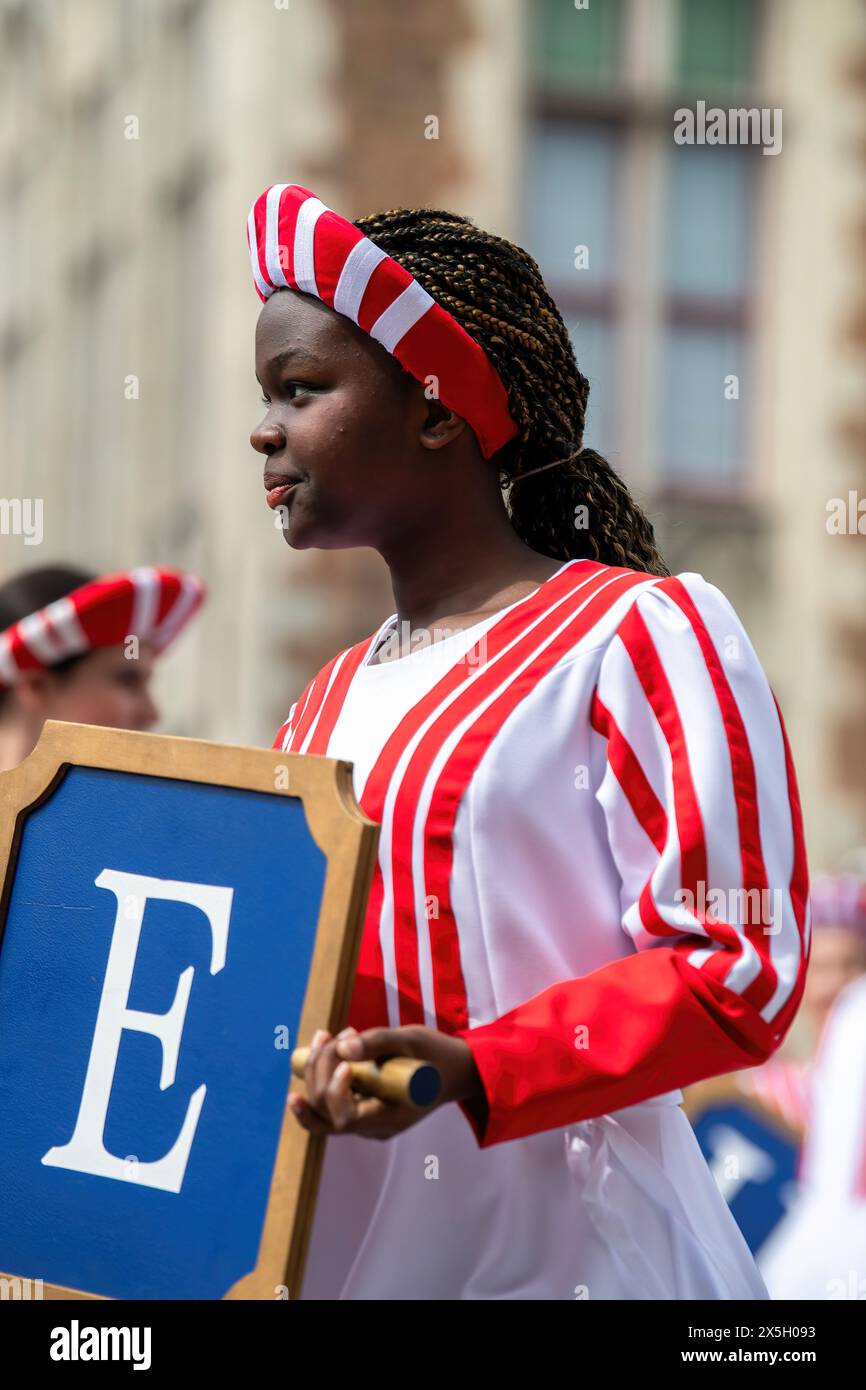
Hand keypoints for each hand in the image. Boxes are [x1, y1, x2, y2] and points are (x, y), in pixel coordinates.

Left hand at [290, 1024, 484, 1140]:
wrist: (451, 1069)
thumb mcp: (412, 1041)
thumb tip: (342, 1047)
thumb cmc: (435, 1055)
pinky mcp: (360, 1108)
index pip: (347, 1119)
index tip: (346, 1061)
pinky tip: (320, 1048)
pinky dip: (320, 1075)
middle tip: (337, 1035)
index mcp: (391, 1118)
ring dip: (316, 1070)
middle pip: (328, 1112)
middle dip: (322, 1070)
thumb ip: (378, 1042)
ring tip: (326, 1036)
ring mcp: (365, 1121)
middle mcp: (374, 1127)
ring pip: (323, 1108)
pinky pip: (329, 1101)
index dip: (336, 1092)